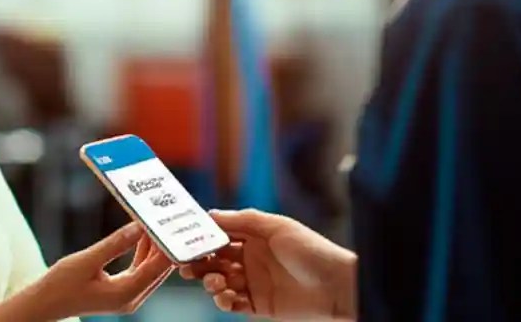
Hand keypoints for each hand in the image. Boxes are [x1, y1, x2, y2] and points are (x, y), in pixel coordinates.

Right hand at [19, 222, 173, 319]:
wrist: (44, 303)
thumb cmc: (61, 284)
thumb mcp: (88, 260)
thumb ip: (116, 243)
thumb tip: (139, 226)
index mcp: (125, 293)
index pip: (157, 268)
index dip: (168, 245)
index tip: (174, 225)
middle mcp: (130, 299)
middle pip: (158, 270)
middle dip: (164, 245)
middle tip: (168, 219)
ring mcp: (126, 297)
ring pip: (150, 270)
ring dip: (153, 248)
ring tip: (156, 222)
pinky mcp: (120, 292)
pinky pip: (139, 271)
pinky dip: (142, 254)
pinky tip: (141, 235)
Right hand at [179, 209, 356, 320]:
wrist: (336, 286)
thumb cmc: (311, 250)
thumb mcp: (276, 226)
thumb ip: (243, 220)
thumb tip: (210, 214)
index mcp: (255, 237)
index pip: (221, 236)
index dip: (202, 239)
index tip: (184, 242)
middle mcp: (251, 259)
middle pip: (216, 261)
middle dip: (200, 264)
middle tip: (187, 267)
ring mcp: (254, 283)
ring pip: (220, 283)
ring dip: (211, 283)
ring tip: (215, 283)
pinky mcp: (259, 305)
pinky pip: (233, 304)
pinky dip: (224, 302)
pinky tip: (225, 298)